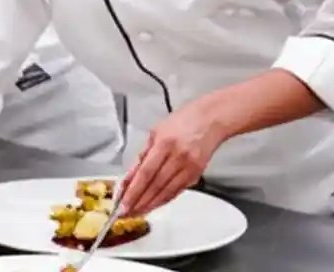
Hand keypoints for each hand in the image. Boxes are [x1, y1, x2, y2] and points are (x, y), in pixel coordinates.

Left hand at [120, 103, 225, 217]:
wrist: (211, 120)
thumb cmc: (183, 121)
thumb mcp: (155, 132)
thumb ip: (142, 155)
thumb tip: (129, 176)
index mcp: (164, 144)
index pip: (145, 173)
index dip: (133, 191)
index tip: (122, 203)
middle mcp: (177, 157)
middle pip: (155, 186)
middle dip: (138, 202)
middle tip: (125, 213)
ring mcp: (189, 167)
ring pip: (166, 192)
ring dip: (150, 205)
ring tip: (137, 213)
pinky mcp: (196, 174)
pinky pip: (177, 191)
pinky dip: (164, 200)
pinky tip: (154, 205)